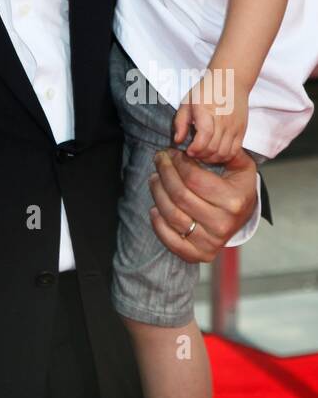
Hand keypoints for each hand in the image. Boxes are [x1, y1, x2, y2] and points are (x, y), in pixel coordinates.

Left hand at [149, 145, 257, 262]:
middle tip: (158, 160)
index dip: (177, 162)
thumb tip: (196, 143)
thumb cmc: (238, 188)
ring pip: (172, 214)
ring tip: (154, 178)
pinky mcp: (199, 254)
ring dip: (157, 193)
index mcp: (233, 201)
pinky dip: (158, 223)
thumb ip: (225, 151)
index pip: (193, 178)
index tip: (169, 152)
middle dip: (164, 172)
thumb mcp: (241, 166)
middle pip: (180, 195)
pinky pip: (171, 240)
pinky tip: (154, 207)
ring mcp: (210, 242)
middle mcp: (222, 224)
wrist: (244, 218)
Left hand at [172, 70, 248, 164]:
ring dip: (212, 158)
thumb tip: (178, 140)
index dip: (195, 148)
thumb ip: (180, 121)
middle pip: (213, 148)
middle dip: (201, 156)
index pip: (204, 136)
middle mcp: (222, 120)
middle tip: (193, 154)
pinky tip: (215, 153)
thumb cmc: (207, 90)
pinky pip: (235, 151)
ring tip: (203, 155)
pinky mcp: (242, 130)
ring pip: (224, 152)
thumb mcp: (187, 101)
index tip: (188, 151)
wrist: (230, 80)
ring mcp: (234, 126)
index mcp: (206, 111)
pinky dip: (224, 157)